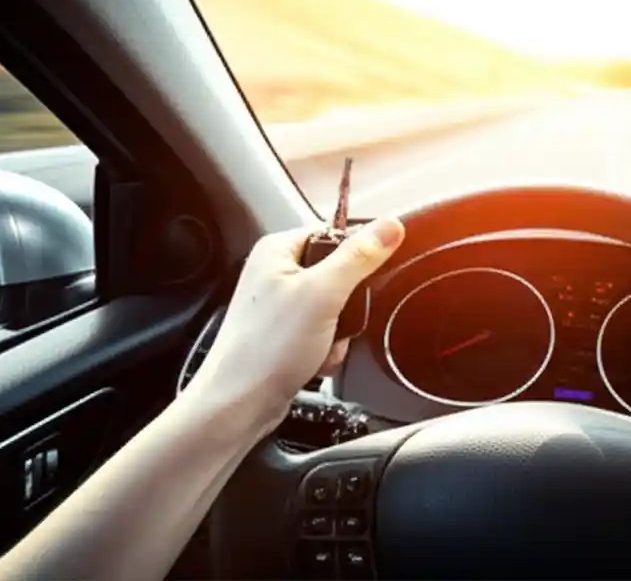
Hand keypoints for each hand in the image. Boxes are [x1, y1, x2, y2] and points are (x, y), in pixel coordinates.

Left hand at [184, 217, 404, 437]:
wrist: (241, 403)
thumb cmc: (265, 349)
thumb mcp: (324, 295)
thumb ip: (359, 257)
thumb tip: (389, 226)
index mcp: (277, 250)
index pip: (335, 234)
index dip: (355, 259)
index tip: (361, 280)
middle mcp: (275, 273)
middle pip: (339, 275)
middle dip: (347, 307)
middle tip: (335, 321)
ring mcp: (280, 305)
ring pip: (335, 308)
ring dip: (338, 332)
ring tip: (321, 345)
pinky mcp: (286, 333)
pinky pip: (324, 332)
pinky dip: (326, 348)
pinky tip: (313, 360)